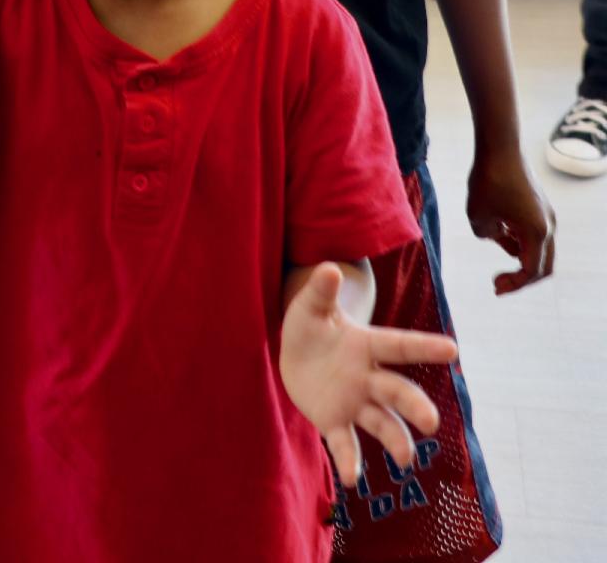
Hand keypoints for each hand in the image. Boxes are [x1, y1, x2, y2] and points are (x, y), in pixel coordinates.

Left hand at [280, 263, 456, 487]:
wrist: (295, 355)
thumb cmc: (310, 324)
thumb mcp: (311, 305)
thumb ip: (322, 290)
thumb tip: (331, 269)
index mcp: (367, 344)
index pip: (400, 345)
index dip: (425, 347)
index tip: (453, 349)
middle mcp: (368, 377)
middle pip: (397, 391)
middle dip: (415, 406)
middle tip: (431, 422)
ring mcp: (354, 402)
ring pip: (382, 423)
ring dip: (396, 440)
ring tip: (404, 459)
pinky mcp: (334, 422)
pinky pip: (345, 443)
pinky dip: (350, 461)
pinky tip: (351, 479)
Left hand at [467, 144, 555, 293]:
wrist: (499, 144)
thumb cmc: (488, 179)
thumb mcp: (478, 217)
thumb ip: (489, 237)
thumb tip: (501, 236)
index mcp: (537, 232)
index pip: (531, 271)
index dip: (514, 284)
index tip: (494, 287)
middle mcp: (548, 225)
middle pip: (543, 265)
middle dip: (522, 278)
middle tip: (498, 282)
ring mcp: (545, 213)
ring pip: (538, 247)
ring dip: (518, 254)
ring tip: (493, 237)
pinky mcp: (538, 203)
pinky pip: (532, 230)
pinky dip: (518, 237)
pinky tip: (497, 226)